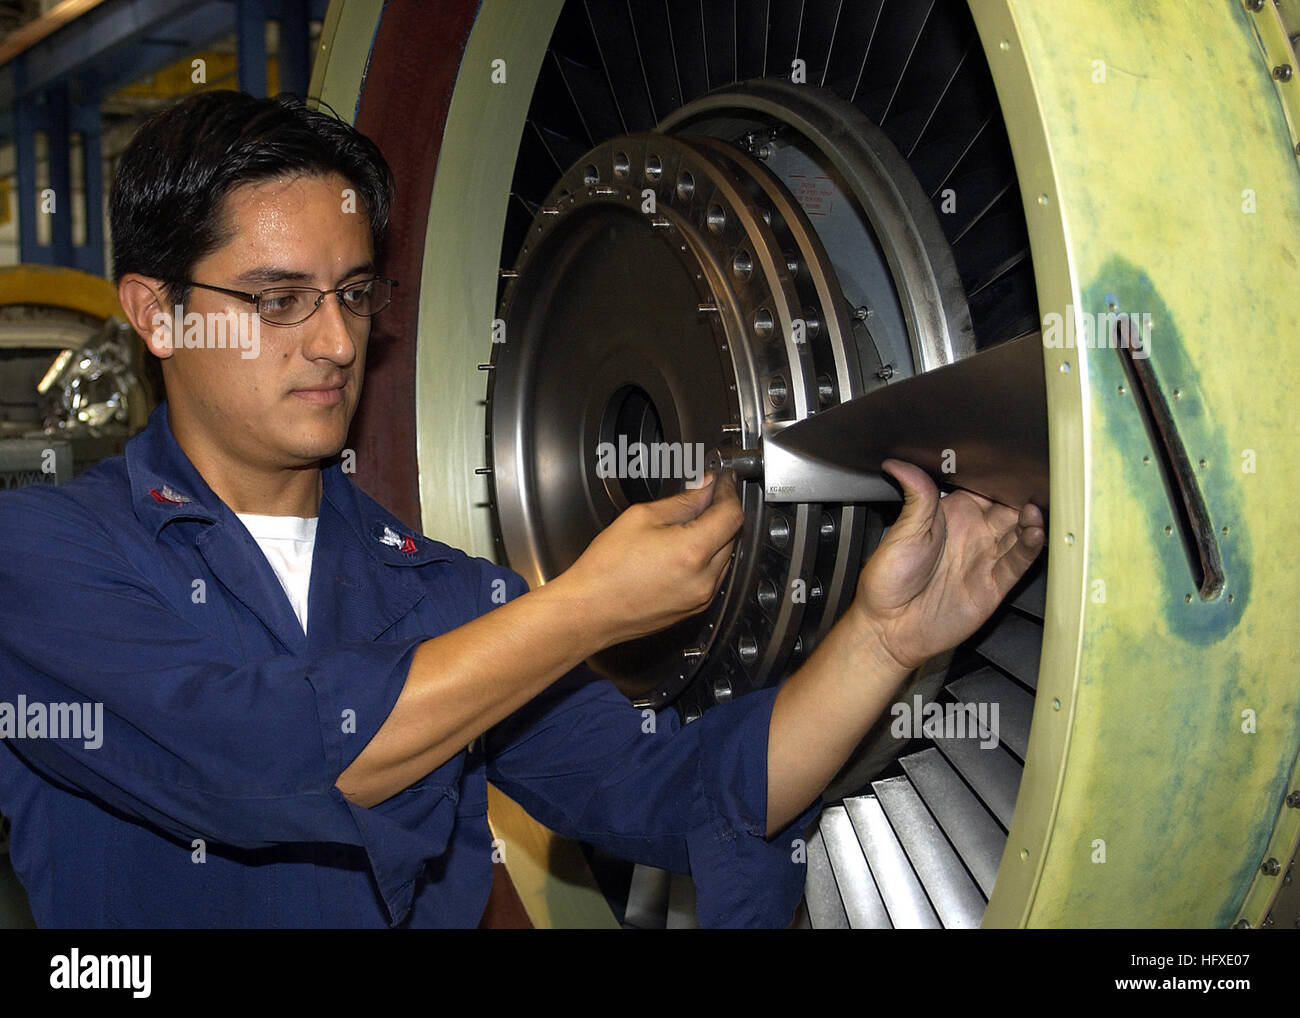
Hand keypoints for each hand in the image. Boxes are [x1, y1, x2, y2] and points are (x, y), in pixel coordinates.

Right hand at [556, 472, 743, 646]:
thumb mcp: (641, 518)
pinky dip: (707, 558)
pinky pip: (714, 576)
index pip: (731, 514)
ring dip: (715, 535)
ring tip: (688, 523)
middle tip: (705, 495)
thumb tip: (704, 489)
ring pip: (725, 556)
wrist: (590, 611)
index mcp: (692, 551)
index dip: (729, 492)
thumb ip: (681, 502)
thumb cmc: (606, 569)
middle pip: (732, 535)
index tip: (723, 481)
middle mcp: (703, 578)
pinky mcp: (696, 608)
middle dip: (721, 512)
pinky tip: (683, 549)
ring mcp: (702, 597)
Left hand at [852, 459, 1044, 672]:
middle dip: (1022, 495)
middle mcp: (975, 533)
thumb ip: (916, 496)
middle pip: (1009, 508)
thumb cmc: (889, 580)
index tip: (1011, 461)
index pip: (984, 487)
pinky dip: (1030, 547)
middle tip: (1033, 483)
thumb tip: (900, 462)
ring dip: (1029, 519)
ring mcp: (987, 557)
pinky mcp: (995, 584)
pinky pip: (1018, 562)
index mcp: (953, 514)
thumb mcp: (903, 531)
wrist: (889, 627)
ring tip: (1032, 509)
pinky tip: (1035, 533)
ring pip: (1018, 532)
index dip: (998, 475)